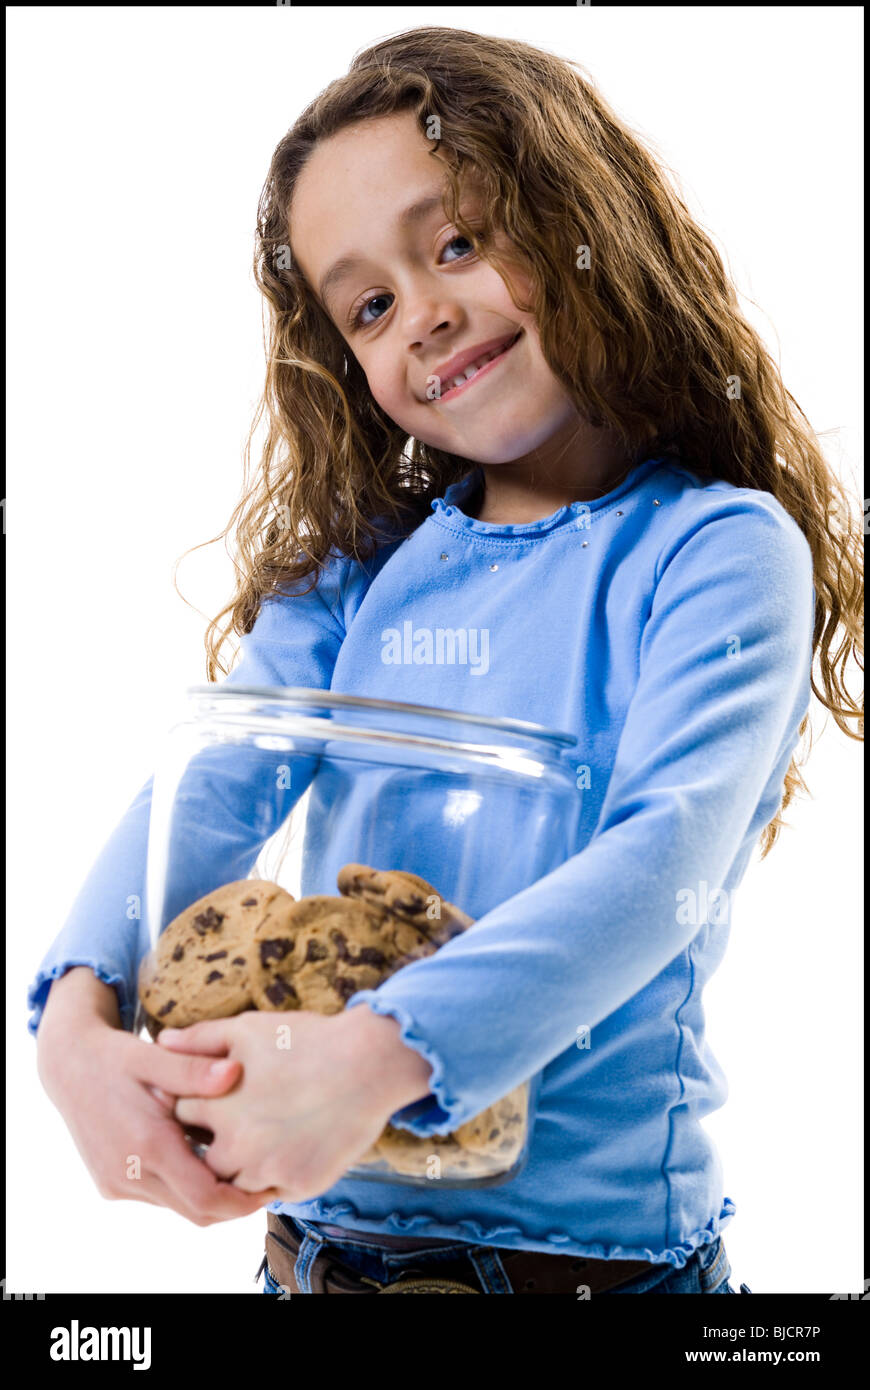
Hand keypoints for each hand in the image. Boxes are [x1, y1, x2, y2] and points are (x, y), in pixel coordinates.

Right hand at [37, 1012, 280, 1224]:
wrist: (67, 1066)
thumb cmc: (116, 1056)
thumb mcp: (155, 1056)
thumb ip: (194, 1068)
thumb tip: (235, 1071)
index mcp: (146, 1146)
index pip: (205, 1198)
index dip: (242, 1201)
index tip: (272, 1186)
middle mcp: (129, 1174)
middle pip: (195, 1211)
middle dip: (233, 1204)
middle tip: (266, 1181)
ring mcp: (117, 1183)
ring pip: (177, 1207)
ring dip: (208, 1194)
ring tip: (240, 1165)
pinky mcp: (111, 1184)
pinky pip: (159, 1197)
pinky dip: (184, 1187)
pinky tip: (201, 1157)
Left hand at [158, 1007, 431, 1202]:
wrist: (369, 1063)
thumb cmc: (307, 1040)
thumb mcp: (248, 1029)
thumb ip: (200, 1039)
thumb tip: (160, 1041)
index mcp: (217, 1105)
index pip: (182, 1116)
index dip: (198, 1105)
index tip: (216, 1096)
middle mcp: (237, 1145)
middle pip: (204, 1157)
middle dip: (215, 1142)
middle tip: (243, 1120)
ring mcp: (268, 1171)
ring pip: (235, 1183)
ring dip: (242, 1165)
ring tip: (265, 1135)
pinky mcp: (298, 1187)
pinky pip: (271, 1193)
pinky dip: (273, 1176)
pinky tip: (289, 1146)